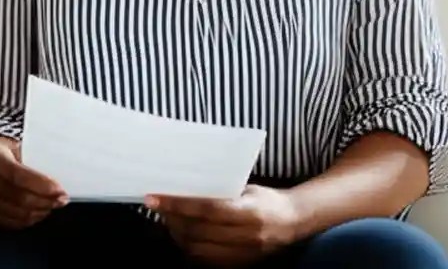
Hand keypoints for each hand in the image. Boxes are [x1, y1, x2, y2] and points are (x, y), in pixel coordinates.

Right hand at [0, 135, 66, 228]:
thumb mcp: (13, 146)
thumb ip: (31, 159)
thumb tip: (59, 175)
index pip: (18, 175)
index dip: (42, 185)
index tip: (60, 190)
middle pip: (17, 197)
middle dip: (44, 201)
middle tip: (61, 200)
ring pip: (14, 213)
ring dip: (37, 212)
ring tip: (51, 206)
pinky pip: (7, 222)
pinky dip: (25, 221)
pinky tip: (36, 213)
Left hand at [148, 185, 302, 265]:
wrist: (293, 221)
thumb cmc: (266, 199)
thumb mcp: (246, 189)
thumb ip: (219, 191)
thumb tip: (183, 187)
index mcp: (250, 213)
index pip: (206, 209)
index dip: (177, 205)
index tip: (154, 198)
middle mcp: (247, 236)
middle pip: (198, 231)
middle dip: (172, 219)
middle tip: (158, 206)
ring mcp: (244, 254)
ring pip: (198, 249)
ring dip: (178, 235)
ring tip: (169, 220)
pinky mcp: (240, 265)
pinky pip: (206, 260)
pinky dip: (190, 248)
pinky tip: (184, 235)